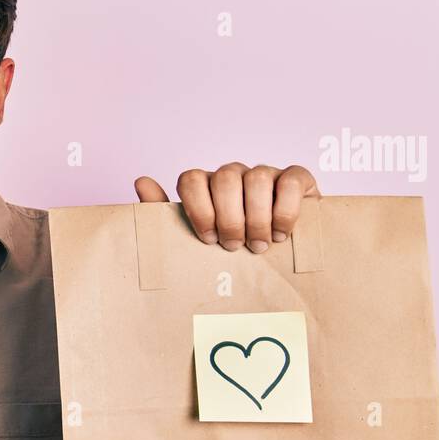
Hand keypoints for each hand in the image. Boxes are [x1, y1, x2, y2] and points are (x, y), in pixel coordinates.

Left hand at [133, 163, 319, 252]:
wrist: (281, 265)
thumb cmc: (234, 251)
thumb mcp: (197, 242)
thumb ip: (166, 215)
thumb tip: (140, 182)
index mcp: (207, 187)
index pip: (191, 178)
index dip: (198, 209)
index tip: (208, 239)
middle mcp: (234, 176)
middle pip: (224, 178)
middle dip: (229, 218)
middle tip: (234, 248)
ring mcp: (266, 174)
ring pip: (256, 178)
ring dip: (257, 219)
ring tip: (259, 246)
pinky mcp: (298, 179)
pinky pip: (291, 180)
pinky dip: (285, 210)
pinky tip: (282, 234)